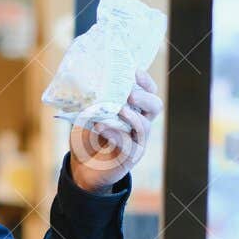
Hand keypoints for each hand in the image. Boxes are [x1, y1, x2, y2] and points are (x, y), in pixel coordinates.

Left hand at [67, 69, 161, 193]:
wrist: (83, 167)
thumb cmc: (88, 137)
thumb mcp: (87, 114)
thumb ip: (92, 100)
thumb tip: (84, 80)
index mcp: (133, 109)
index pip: (149, 91)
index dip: (145, 81)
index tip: (134, 72)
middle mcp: (139, 123)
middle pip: (155, 106)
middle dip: (144, 97)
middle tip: (130, 94)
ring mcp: (137, 141)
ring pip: (145, 126)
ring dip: (131, 116)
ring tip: (119, 110)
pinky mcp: (130, 157)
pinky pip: (128, 144)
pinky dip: (115, 134)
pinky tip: (101, 128)